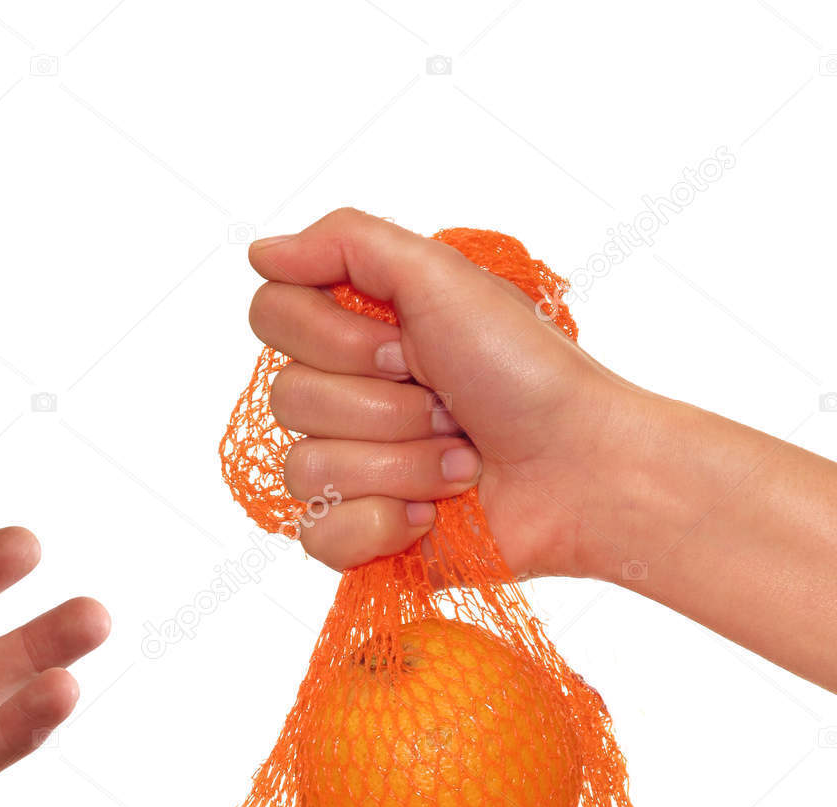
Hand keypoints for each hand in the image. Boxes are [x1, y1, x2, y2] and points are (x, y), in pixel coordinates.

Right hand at [247, 208, 663, 575]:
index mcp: (356, 331)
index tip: (405, 344)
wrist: (579, 470)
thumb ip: (347, 242)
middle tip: (448, 405)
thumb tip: (258, 251)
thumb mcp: (444, 278)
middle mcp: (343, 397)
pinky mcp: (360, 535)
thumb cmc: (526, 374)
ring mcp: (349, 469)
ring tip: (459, 461)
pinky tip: (433, 515)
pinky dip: (383, 524)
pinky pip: (316, 534)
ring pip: (306, 469)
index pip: (272, 316)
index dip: (333, 336)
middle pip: (285, 397)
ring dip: (400, 464)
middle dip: (383, 405)